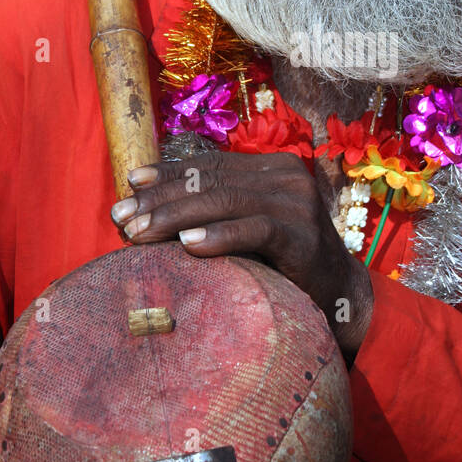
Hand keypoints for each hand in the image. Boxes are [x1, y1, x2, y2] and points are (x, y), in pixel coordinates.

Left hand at [111, 151, 373, 358]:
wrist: (340, 296)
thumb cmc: (282, 264)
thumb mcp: (248, 227)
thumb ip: (215, 209)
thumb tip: (146, 202)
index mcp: (272, 167)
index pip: (211, 164)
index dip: (168, 172)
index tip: (130, 183)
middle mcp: (288, 175)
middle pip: (212, 181)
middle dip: (161, 198)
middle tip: (121, 217)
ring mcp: (298, 203)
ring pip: (225, 201)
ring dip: (175, 217)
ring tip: (139, 232)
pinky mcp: (304, 235)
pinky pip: (254, 229)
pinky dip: (219, 236)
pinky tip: (187, 245)